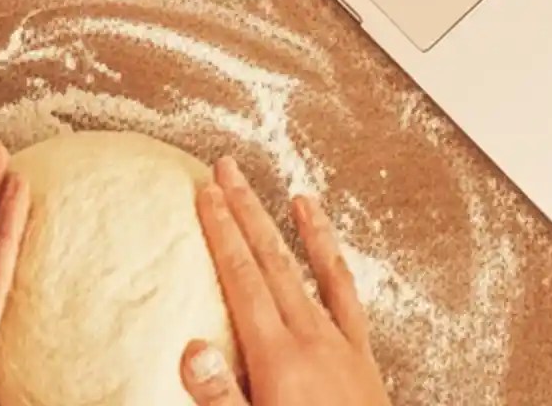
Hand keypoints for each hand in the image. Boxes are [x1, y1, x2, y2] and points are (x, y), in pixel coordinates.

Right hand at [180, 158, 390, 405]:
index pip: (241, 279)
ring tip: (283, 188)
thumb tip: (191, 349)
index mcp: (277, 359)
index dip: (221, 231)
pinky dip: (334, 264)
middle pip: (270, 261)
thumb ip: (221, 398)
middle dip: (245, 211)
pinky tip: (326, 243)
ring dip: (289, 227)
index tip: (204, 193)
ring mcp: (340, 344)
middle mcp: (311, 340)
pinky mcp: (361, 357)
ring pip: (308, 270)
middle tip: (225, 169)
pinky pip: (347, 297)